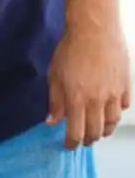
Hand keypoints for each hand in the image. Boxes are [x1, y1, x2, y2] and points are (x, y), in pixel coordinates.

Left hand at [46, 24, 131, 147]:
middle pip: (96, 131)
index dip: (72, 143)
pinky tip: (111, 112)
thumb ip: (54, 101)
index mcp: (77, 100)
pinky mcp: (125, 85)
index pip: (76, 132)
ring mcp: (114, 94)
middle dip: (89, 139)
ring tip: (99, 131)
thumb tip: (52, 121)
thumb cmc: (70, 50)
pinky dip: (117, 112)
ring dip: (105, 129)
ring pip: (113, 122)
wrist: (95, 31)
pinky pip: (124, 106)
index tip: (68, 146)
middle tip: (84, 141)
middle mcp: (97, 101)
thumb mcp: (54, 75)